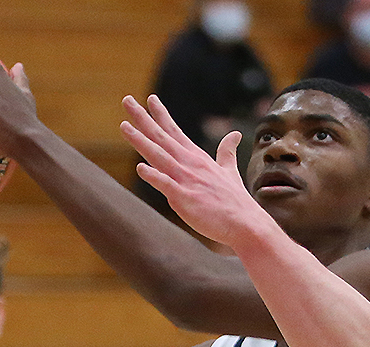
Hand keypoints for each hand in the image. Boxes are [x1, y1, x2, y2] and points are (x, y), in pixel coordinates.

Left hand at [121, 94, 269, 248]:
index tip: (149, 99)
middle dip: (143, 119)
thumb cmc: (236, 201)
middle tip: (127, 100)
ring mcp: (187, 180)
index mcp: (198, 158)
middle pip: (161, 137)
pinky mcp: (185, 199)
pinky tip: (140, 168)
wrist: (246, 224)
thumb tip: (234, 134)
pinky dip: (154, 176)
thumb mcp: (230, 171)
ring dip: (141, 141)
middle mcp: (190, 164)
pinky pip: (166, 185)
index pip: (174, 132)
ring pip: (159, 156)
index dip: (161, 115)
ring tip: (124, 126)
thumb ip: (227, 152)